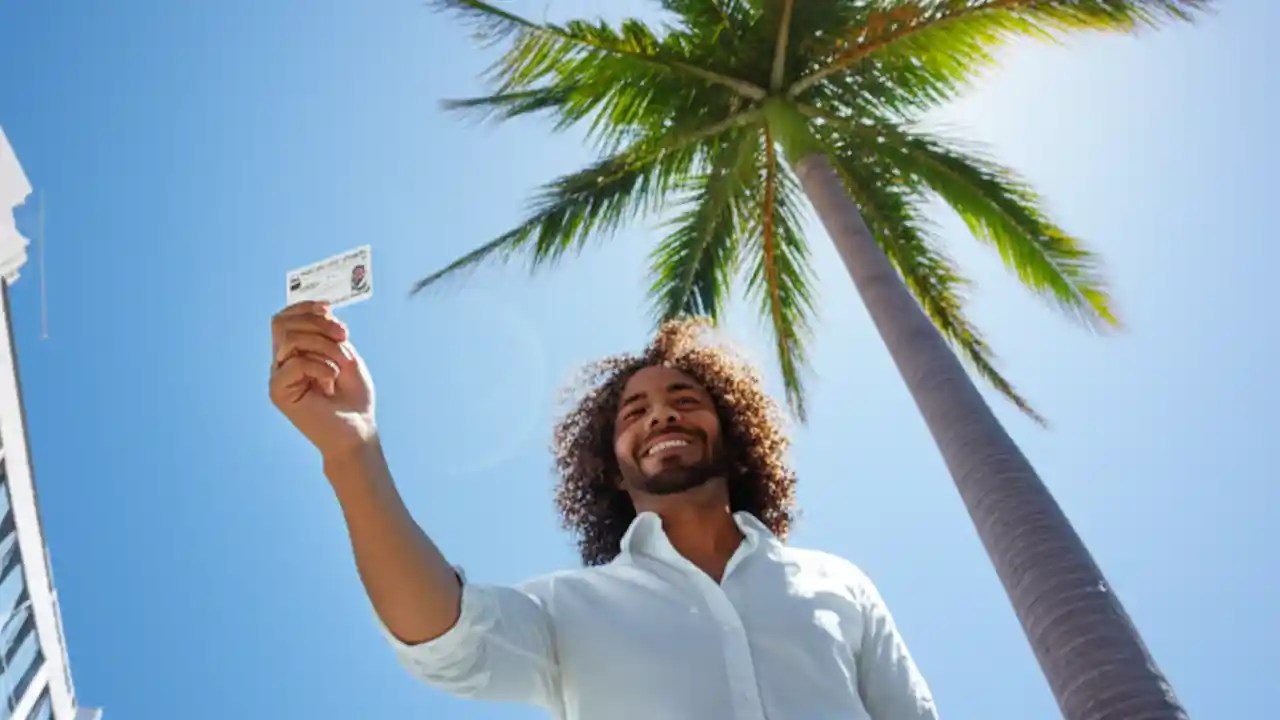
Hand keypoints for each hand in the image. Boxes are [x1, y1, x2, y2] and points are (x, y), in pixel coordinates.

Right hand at [269, 301, 375, 458]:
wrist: (357, 428)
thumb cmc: (354, 396)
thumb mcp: (346, 354)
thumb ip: (329, 334)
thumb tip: (321, 311)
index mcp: (296, 352)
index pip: (284, 319)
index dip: (303, 308)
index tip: (328, 308)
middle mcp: (282, 362)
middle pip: (284, 324)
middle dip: (318, 323)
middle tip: (344, 335)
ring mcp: (278, 377)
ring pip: (291, 340)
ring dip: (324, 346)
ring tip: (342, 363)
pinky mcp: (278, 392)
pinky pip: (295, 364)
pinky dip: (321, 366)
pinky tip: (332, 379)